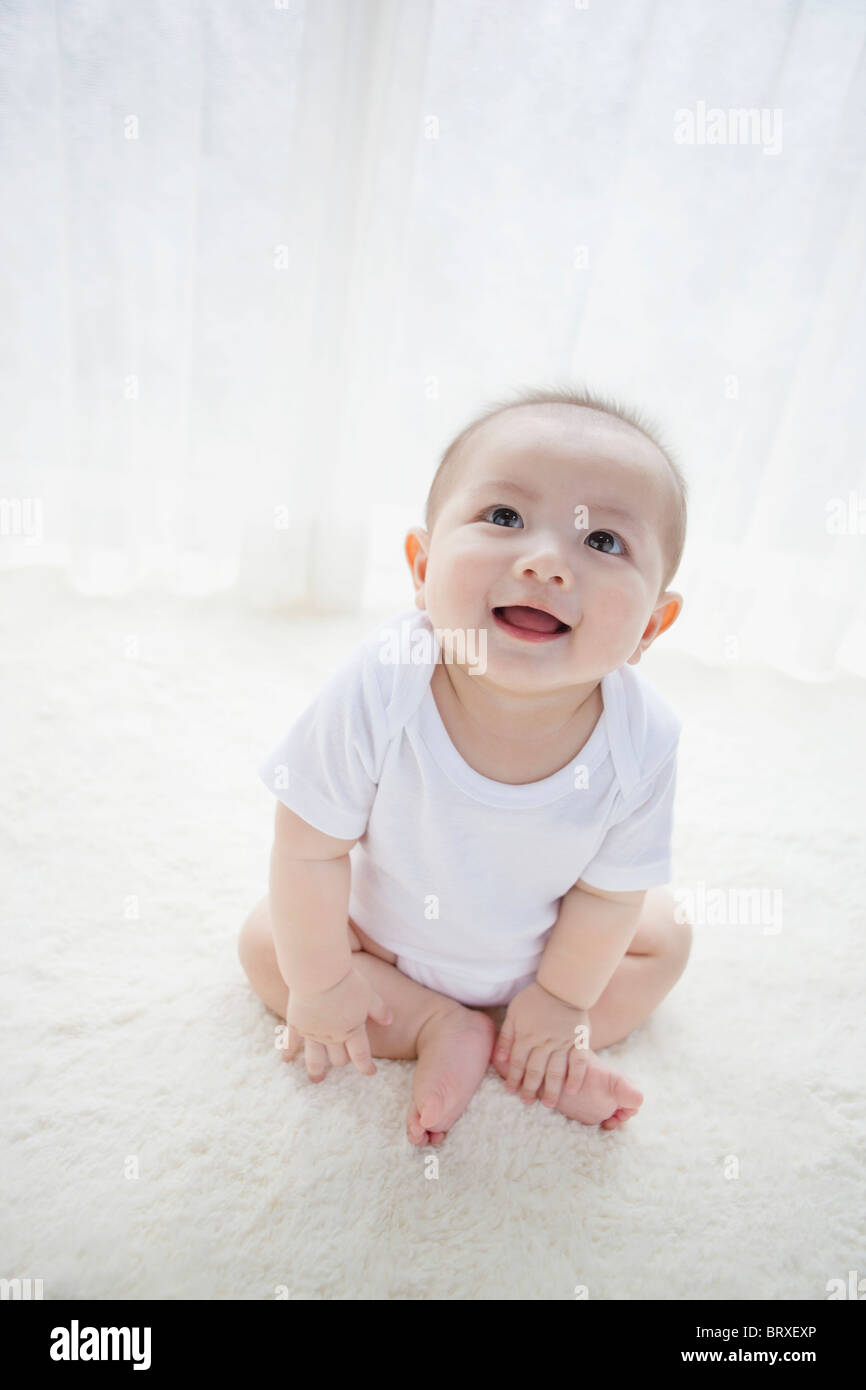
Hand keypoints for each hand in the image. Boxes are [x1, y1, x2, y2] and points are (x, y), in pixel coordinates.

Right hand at [282, 965, 392, 1081]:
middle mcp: (332, 1037)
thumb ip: (379, 1009)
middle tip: (341, 1062)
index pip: (361, 1056)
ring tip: (317, 1079)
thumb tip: (389, 1021)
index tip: (371, 1072)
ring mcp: (313, 1033)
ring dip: (316, 1070)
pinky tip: (287, 1061)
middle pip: (338, 1058)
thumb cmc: (346, 981)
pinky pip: (291, 1042)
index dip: (366, 1067)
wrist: (318, 974)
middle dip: (341, 1061)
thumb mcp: (368, 994)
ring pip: (315, 1059)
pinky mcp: (296, 1024)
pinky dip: (289, 1052)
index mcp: (352, 1031)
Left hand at [493, 981, 591, 1107]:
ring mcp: (563, 1043)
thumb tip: (497, 1057)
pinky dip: (576, 1078)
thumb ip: (506, 1036)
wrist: (563, 985)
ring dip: (552, 1090)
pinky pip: (579, 1063)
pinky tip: (572, 1091)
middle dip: (530, 1089)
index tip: (511, 1091)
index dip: (513, 1078)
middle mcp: (544, 1042)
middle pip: (536, 1070)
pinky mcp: (579, 1041)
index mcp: (526, 1036)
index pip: (518, 1062)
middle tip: (528, 1102)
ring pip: (556, 1071)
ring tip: (549, 1105)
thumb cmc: (535, 998)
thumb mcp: (514, 1013)